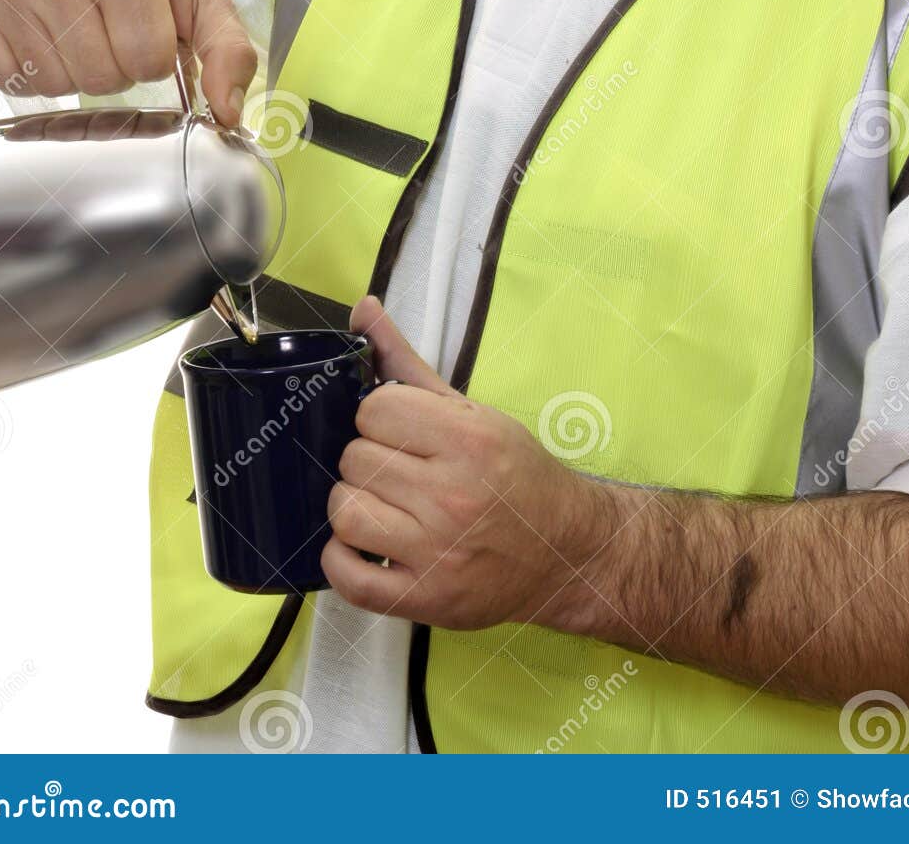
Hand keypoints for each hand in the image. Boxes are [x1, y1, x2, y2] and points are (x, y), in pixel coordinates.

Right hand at [0, 0, 255, 127]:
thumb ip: (228, 52)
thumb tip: (227, 114)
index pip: (148, 62)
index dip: (155, 57)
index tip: (149, 27)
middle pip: (101, 79)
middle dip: (118, 67)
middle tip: (114, 29)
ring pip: (58, 85)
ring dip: (78, 72)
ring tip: (83, 30)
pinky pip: (13, 79)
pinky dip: (34, 73)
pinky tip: (47, 35)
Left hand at [321, 295, 609, 628]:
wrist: (566, 552)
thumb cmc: (518, 478)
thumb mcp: (473, 412)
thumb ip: (407, 361)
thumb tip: (364, 309)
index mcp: (467, 439)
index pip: (374, 410)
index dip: (378, 419)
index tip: (398, 432)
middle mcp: (452, 495)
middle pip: (355, 460)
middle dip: (368, 461)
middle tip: (397, 472)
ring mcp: (437, 552)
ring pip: (344, 512)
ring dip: (354, 507)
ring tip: (383, 507)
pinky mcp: (424, 598)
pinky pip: (348, 577)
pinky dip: (342, 560)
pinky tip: (368, 546)